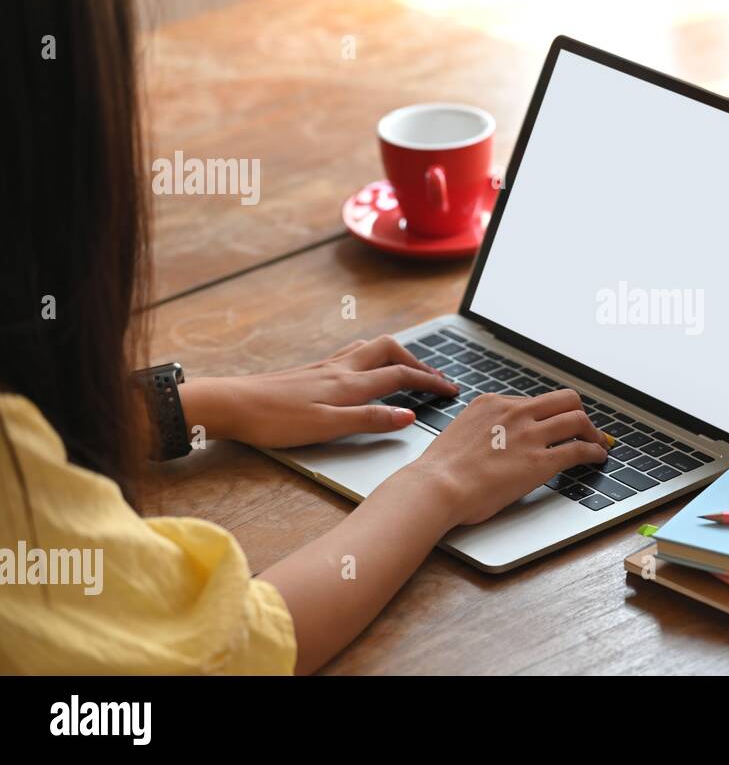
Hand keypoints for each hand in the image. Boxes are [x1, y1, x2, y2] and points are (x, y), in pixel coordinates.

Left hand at [180, 336, 459, 448]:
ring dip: (396, 355)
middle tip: (435, 377)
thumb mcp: (327, 427)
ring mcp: (324, 367)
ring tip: (409, 367)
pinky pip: (353, 354)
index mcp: (349, 384)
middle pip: (390, 351)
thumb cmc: (273, 420)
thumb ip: (369, 420)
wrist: (229, 404)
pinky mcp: (311, 370)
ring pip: (371, 348)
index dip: (430, 382)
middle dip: (418, 361)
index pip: (401, 376)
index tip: (452, 390)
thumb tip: (409, 415)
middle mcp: (340, 369)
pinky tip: (365, 368)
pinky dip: (373, 357)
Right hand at [391, 389, 609, 525]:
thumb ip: (486, 428)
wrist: (437, 486)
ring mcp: (530, 435)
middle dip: (579, 413)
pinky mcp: (540, 461)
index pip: (535, 400)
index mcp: (493, 403)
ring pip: (577, 420)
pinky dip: (594, 452)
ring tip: (597, 443)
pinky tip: (597, 458)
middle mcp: (516, 412)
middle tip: (585, 428)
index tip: (557, 422)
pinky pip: (578, 449)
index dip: (551, 413)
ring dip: (593, 432)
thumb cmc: (441, 470)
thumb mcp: (463, 431)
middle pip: (565, 399)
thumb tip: (500, 440)